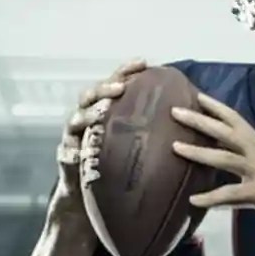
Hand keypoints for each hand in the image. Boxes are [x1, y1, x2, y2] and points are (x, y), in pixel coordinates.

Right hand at [55, 58, 148, 203]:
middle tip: (119, 88)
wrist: (89, 192)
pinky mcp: (65, 158)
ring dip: (88, 114)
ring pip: (76, 119)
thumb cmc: (119, 162)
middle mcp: (86, 117)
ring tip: (101, 112)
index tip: (142, 63)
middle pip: (91, 96)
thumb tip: (188, 113)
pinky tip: (78, 152)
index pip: (114, 83)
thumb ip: (154, 125)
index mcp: (104, 108)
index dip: (125, 71)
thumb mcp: (136, 140)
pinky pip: (67, 153)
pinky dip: (72, 152)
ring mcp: (73, 136)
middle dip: (104, 89)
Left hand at [170, 93, 254, 234]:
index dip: (216, 107)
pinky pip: (231, 195)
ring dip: (198, 152)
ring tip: (174, 148)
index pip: (236, 119)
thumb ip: (250, 160)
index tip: (196, 95)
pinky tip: (193, 200)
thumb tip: (228, 157)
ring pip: (224, 158)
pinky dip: (211, 198)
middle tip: (174, 111)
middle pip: (225, 131)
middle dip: (199, 120)